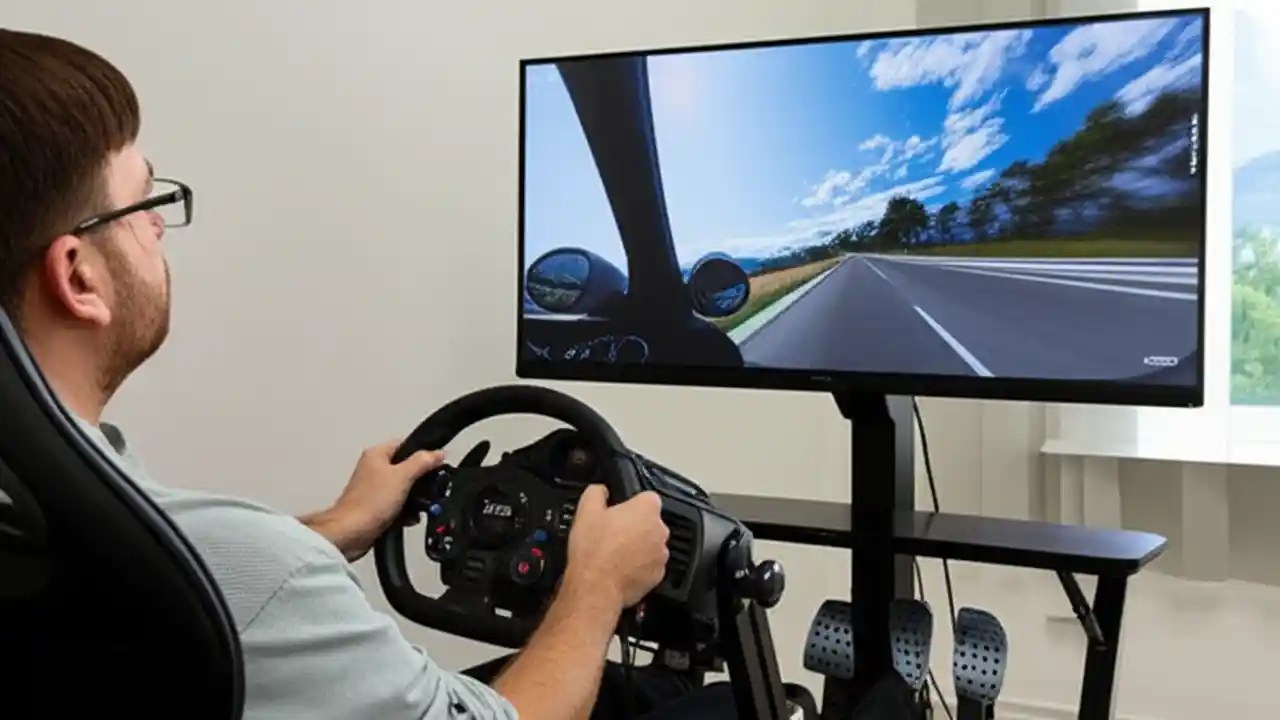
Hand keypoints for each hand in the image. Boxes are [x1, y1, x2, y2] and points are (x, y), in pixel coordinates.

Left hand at [303, 439, 444, 561]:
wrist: (351, 534)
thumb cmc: (366, 504)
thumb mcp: (402, 477)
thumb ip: (422, 462)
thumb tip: (437, 454)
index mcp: (376, 455)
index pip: (405, 444)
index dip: (422, 452)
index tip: (435, 462)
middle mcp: (374, 470)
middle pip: (406, 468)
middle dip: (419, 480)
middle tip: (428, 486)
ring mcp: (374, 490)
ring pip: (403, 488)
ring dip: (413, 498)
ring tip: (416, 505)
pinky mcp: (376, 507)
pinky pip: (398, 505)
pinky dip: (405, 511)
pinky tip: (408, 517)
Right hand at [563, 485, 668, 608]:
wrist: (596, 586)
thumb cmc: (593, 550)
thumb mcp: (586, 511)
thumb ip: (596, 492)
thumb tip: (601, 490)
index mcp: (646, 509)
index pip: (646, 497)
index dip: (631, 504)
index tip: (619, 512)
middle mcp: (660, 530)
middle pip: (650, 522)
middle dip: (635, 526)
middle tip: (612, 533)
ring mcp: (661, 554)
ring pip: (651, 545)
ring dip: (638, 547)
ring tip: (614, 553)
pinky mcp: (658, 575)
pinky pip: (650, 566)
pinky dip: (639, 567)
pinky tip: (620, 569)